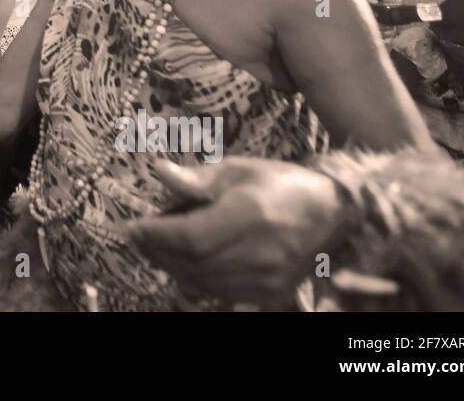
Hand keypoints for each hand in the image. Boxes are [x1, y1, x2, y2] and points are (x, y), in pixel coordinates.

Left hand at [125, 158, 346, 306]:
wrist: (330, 212)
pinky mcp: (269, 293)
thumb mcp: (237, 169)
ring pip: (202, 282)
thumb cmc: (279, 183)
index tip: (132, 225)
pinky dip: (193, 279)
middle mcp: (258, 253)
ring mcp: (265, 279)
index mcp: (249, 216)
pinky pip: (219, 293)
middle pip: (192, 263)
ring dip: (170, 267)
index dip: (156, 235)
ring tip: (152, 247)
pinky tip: (180, 263)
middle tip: (136, 236)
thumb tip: (158, 171)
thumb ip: (196, 178)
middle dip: (156, 250)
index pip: (190, 237)